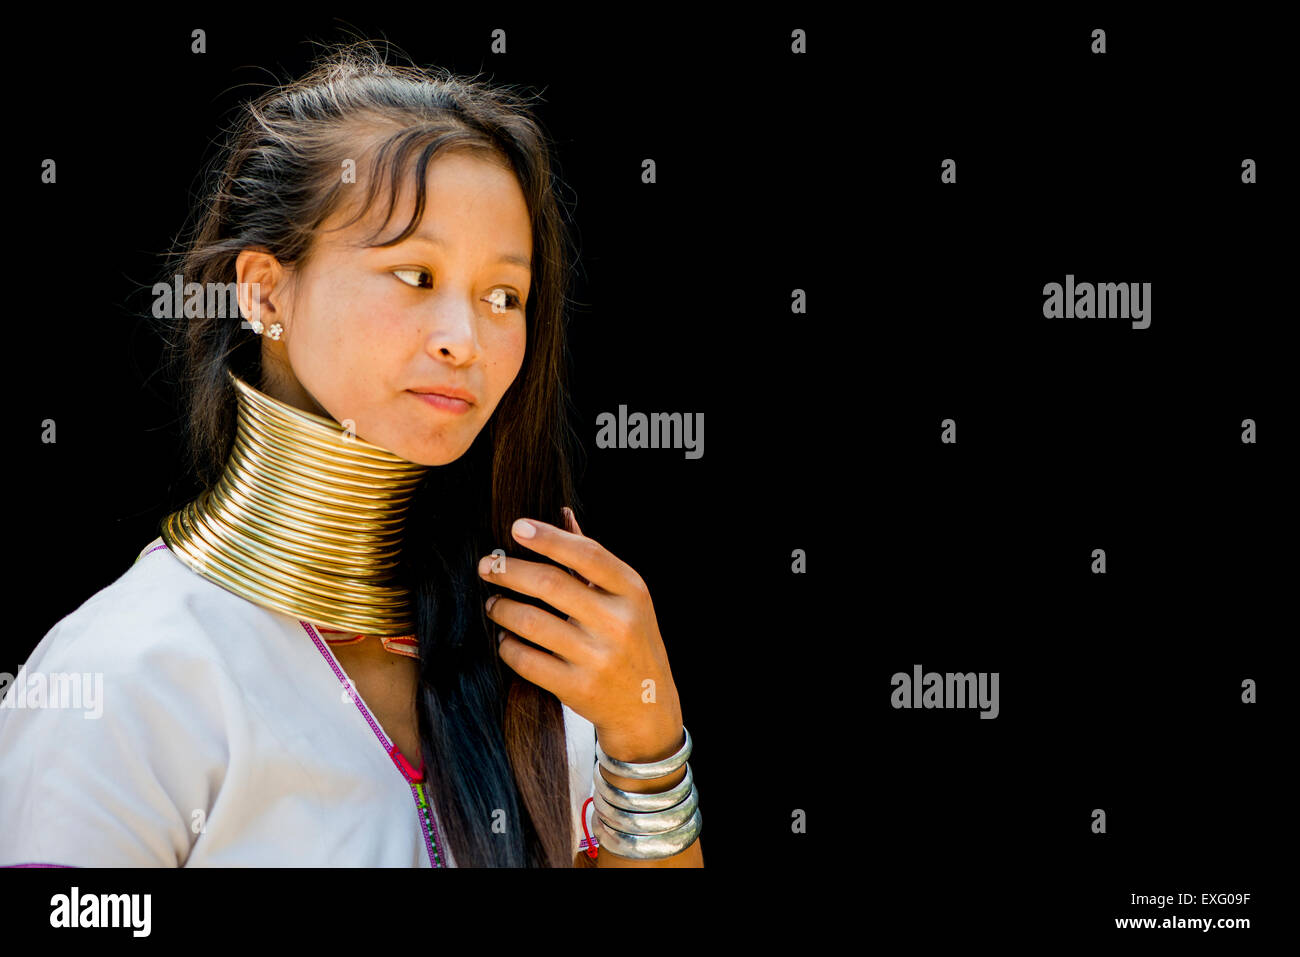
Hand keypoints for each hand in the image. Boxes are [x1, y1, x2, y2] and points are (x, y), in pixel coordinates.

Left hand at [479, 508, 684, 762]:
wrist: (647, 709)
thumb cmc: (632, 642)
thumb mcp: (627, 599)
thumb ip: (593, 560)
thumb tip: (562, 514)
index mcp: (632, 592)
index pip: (586, 554)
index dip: (548, 538)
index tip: (515, 528)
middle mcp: (618, 623)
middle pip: (550, 584)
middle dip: (508, 571)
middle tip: (486, 566)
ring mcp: (598, 658)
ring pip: (530, 622)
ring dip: (501, 608)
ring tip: (494, 604)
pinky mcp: (577, 688)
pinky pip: (526, 660)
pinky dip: (508, 645)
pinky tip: (506, 638)